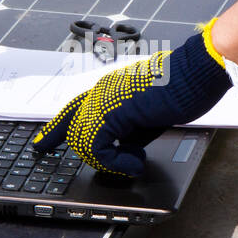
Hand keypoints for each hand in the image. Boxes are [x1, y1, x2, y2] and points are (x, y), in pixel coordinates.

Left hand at [32, 20, 233, 176]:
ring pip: (82, 141)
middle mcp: (101, 91)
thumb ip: (129, 132)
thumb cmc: (182, 89)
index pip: (73, 110)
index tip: (41, 144)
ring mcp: (105, 99)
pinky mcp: (114, 111)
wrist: (196, 73)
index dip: (54, 129)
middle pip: (70, 126)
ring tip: (134, 161)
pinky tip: (136, 163)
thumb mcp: (148, 117)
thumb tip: (123, 151)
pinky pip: (97, 148)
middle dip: (71, 149)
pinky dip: (116, 163)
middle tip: (90, 164)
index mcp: (108, 88)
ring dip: (107, 161)